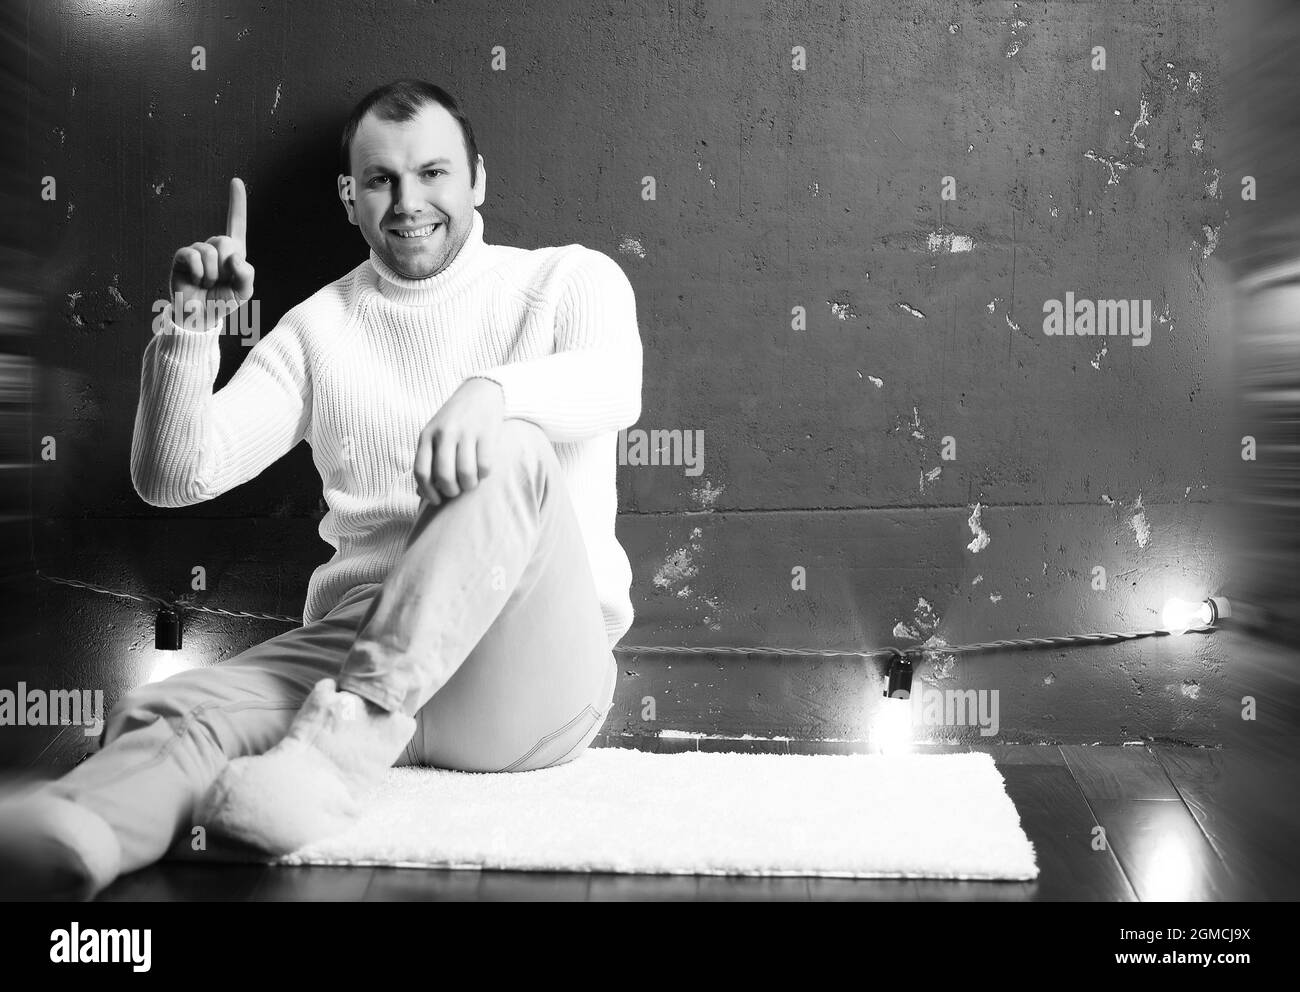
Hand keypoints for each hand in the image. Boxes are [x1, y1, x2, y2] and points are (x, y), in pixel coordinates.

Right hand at [169, 177, 254, 330]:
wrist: (201, 317)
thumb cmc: (223, 302)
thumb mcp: (244, 291)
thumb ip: (247, 274)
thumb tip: (234, 256)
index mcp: (233, 253)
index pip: (236, 224)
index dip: (236, 203)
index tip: (235, 181)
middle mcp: (214, 248)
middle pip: (225, 241)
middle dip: (226, 265)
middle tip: (220, 281)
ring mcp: (197, 252)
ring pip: (209, 251)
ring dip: (212, 273)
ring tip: (208, 284)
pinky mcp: (182, 258)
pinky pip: (193, 255)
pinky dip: (199, 271)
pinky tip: (197, 281)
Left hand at [414, 378, 506, 506]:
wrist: (481, 392)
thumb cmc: (455, 421)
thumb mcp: (435, 434)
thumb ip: (428, 458)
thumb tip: (421, 492)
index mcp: (427, 434)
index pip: (421, 471)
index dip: (428, 492)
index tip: (437, 500)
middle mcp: (445, 433)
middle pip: (444, 476)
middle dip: (451, 491)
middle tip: (457, 490)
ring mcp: (466, 432)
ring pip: (465, 474)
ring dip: (469, 485)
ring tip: (471, 482)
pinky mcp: (487, 433)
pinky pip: (485, 466)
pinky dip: (484, 474)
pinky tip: (482, 469)